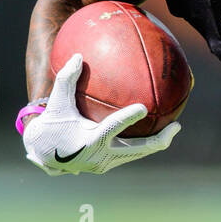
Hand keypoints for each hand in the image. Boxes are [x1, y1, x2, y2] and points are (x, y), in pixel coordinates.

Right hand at [23, 53, 180, 175]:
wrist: (43, 154)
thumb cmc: (52, 124)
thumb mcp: (56, 102)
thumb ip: (67, 79)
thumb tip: (80, 56)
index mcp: (90, 140)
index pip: (112, 128)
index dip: (128, 118)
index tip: (144, 107)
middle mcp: (101, 155)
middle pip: (137, 150)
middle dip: (160, 139)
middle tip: (176, 126)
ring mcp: (106, 163)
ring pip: (138, 154)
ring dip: (157, 143)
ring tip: (174, 128)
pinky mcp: (107, 165)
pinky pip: (131, 154)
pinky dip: (144, 144)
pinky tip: (156, 130)